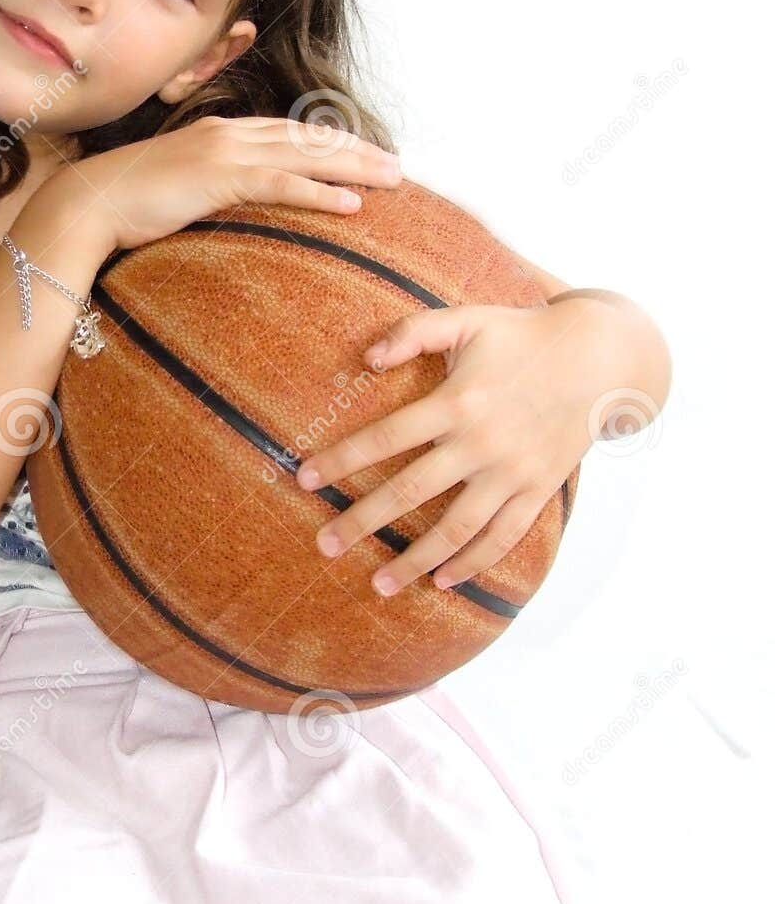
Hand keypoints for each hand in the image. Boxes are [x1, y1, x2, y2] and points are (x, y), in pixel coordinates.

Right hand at [63, 114, 401, 251]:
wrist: (87, 203)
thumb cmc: (127, 203)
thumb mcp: (179, 188)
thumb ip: (211, 188)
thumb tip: (233, 205)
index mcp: (220, 134)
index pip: (289, 134)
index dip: (330, 143)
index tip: (364, 154)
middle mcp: (229, 134)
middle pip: (307, 139)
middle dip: (356, 150)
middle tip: (397, 165)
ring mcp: (224, 152)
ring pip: (304, 156)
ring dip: (353, 167)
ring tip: (391, 179)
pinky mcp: (218, 177)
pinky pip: (281, 184)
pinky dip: (319, 192)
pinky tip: (351, 203)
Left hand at [293, 297, 613, 594]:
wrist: (599, 358)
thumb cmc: (521, 334)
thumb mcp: (467, 319)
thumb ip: (414, 332)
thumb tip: (368, 358)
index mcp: (457, 400)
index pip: (385, 438)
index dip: (341, 460)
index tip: (304, 480)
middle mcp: (481, 443)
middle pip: (410, 491)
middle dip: (362, 521)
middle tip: (324, 546)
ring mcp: (511, 472)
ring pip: (455, 528)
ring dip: (414, 560)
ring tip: (379, 584)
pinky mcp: (537, 490)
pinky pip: (502, 536)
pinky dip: (473, 563)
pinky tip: (442, 580)